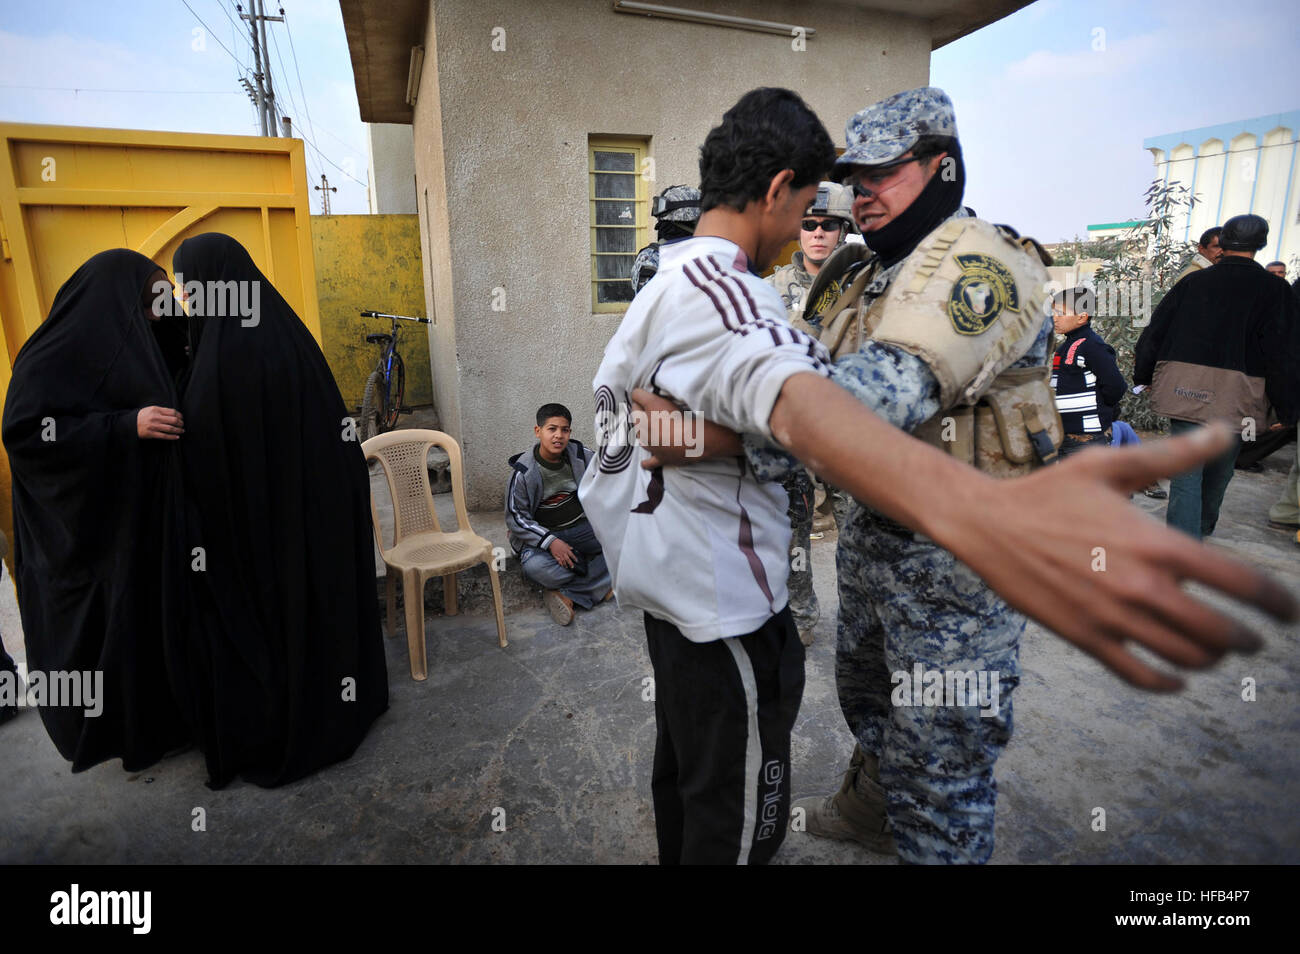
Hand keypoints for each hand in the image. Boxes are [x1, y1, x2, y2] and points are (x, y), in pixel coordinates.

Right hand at [137, 406, 183, 439]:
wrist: (130, 424)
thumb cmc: (142, 416)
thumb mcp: (150, 409)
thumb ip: (161, 411)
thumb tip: (174, 414)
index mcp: (156, 410)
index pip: (172, 412)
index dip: (180, 415)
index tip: (182, 418)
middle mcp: (155, 417)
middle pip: (173, 420)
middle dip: (180, 423)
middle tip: (182, 425)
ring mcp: (153, 426)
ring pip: (170, 428)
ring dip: (178, 430)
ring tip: (182, 430)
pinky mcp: (151, 433)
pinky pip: (164, 436)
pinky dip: (172, 437)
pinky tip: (177, 437)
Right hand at [549, 538, 575, 568]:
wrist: (552, 542)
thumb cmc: (559, 542)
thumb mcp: (565, 544)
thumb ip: (569, 547)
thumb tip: (572, 548)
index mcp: (566, 550)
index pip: (571, 555)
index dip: (574, 558)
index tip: (576, 561)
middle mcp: (563, 553)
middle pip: (567, 559)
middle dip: (570, 563)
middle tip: (572, 567)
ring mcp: (559, 554)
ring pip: (563, 561)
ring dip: (565, 564)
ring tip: (567, 567)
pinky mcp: (555, 556)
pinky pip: (558, 560)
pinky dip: (560, 563)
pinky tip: (562, 565)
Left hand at [629, 388, 741, 467]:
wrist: (691, 440)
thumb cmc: (673, 419)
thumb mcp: (654, 401)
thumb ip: (640, 395)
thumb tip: (633, 394)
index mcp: (641, 422)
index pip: (635, 407)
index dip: (639, 399)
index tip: (643, 396)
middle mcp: (644, 436)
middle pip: (638, 424)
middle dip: (641, 417)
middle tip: (648, 410)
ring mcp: (653, 449)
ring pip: (643, 441)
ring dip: (643, 436)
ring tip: (645, 432)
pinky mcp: (663, 459)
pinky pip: (651, 462)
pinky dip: (647, 463)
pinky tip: (644, 464)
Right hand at [932, 423, 1293, 690]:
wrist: (988, 525)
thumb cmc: (1050, 492)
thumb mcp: (1110, 466)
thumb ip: (1172, 457)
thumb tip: (1221, 432)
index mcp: (1156, 543)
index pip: (1240, 583)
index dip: (1278, 602)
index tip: (1289, 611)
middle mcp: (1141, 586)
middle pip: (1220, 632)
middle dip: (1248, 639)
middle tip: (1254, 638)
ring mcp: (1112, 617)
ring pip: (1185, 658)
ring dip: (1211, 659)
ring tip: (1216, 652)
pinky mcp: (1086, 638)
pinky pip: (1140, 676)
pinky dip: (1168, 683)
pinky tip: (1177, 678)